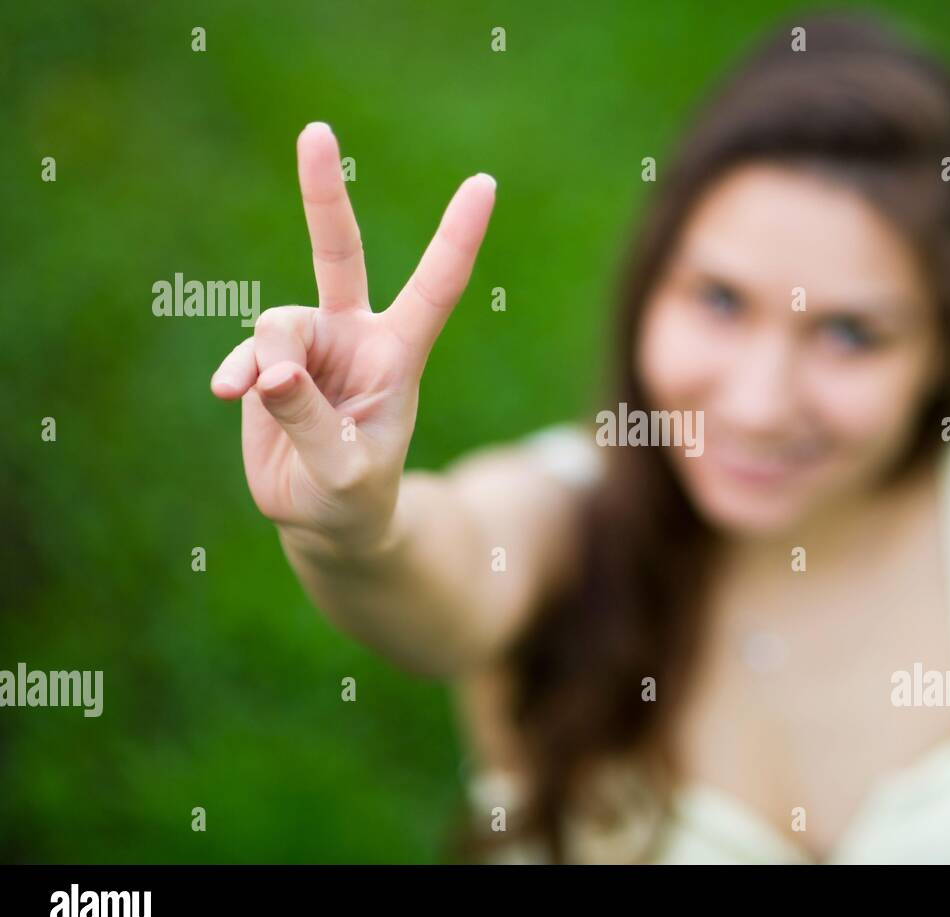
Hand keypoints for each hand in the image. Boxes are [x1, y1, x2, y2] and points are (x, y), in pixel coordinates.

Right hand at [210, 122, 495, 550]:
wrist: (324, 519)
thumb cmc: (354, 496)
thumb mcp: (345, 471)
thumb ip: (311, 420)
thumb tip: (267, 370)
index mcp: (399, 355)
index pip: (435, 287)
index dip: (457, 236)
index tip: (484, 182)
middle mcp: (355, 337)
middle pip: (338, 254)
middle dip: (324, 194)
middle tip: (316, 131)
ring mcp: (309, 347)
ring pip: (277, 323)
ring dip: (265, 360)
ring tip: (261, 398)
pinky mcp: (268, 365)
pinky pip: (246, 354)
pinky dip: (238, 374)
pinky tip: (230, 396)